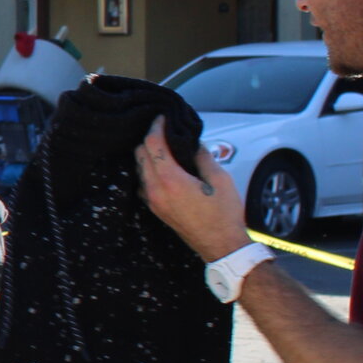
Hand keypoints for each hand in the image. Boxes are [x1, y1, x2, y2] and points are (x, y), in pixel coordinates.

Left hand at [134, 132, 248, 261]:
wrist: (220, 246)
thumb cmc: (223, 214)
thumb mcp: (220, 179)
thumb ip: (203, 156)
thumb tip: (193, 142)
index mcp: (170, 180)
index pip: (152, 144)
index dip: (156, 126)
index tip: (162, 117)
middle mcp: (154, 189)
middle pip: (140, 153)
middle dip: (150, 138)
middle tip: (164, 128)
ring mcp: (151, 200)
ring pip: (139, 167)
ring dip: (148, 153)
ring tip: (165, 145)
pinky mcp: (154, 207)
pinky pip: (143, 181)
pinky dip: (149, 169)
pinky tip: (164, 165)